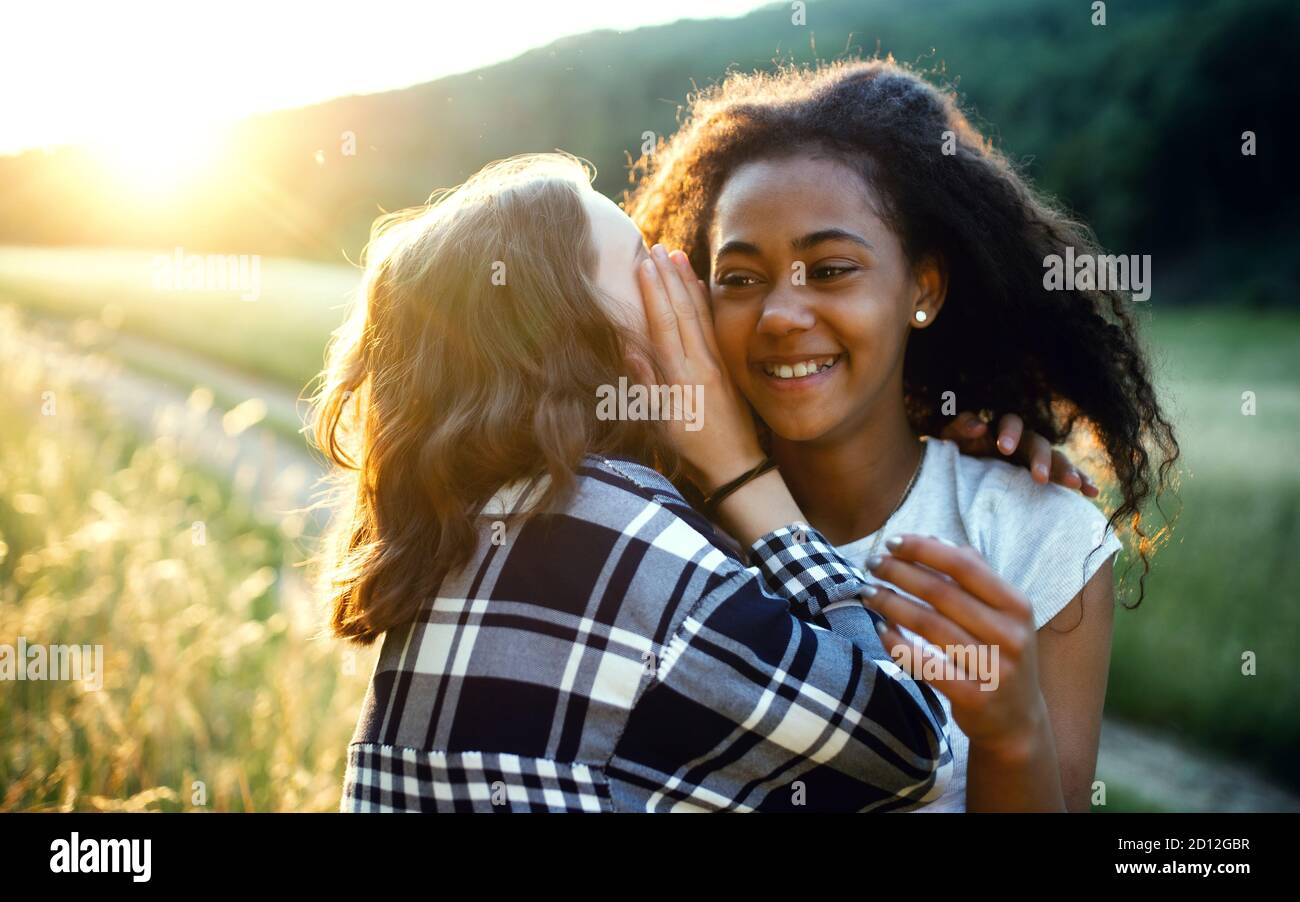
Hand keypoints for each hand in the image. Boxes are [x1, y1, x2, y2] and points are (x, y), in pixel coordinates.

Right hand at [636, 244, 763, 491]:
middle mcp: (701, 365)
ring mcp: (716, 364)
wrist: (738, 469)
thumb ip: (647, 384)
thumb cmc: (694, 452)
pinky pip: (712, 326)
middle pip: (682, 312)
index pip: (665, 325)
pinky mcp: (725, 367)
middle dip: (668, 277)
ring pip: (698, 314)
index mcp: (683, 378)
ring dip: (685, 282)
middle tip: (655, 247)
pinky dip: (703, 302)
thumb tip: (629, 346)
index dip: (654, 292)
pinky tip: (698, 285)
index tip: (644, 264)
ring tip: (675, 254)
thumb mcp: (662, 425)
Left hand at [863, 534, 1049, 756]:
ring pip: (929, 625)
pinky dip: (898, 644)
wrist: (1018, 721)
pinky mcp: (973, 696)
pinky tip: (880, 629)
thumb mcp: (1002, 615)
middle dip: (899, 573)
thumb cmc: (1000, 655)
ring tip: (869, 592)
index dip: (923, 549)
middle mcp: (1009, 634)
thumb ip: (975, 576)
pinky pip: (925, 664)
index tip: (891, 542)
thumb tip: (935, 538)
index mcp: (1016, 606)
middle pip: (941, 592)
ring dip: (892, 604)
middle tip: (872, 564)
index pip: (964, 565)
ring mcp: (992, 667)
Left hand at [940, 412, 1097, 496]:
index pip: (1012, 424)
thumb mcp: (953, 440)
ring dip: (1067, 471)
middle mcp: (1025, 442)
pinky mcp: (1047, 477)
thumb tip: (980, 425)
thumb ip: (962, 429)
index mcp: (1003, 430)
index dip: (1010, 433)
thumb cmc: (958, 454)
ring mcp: (1038, 460)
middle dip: (1041, 459)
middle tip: (1038, 477)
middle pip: (1039, 444)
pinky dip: (1081, 481)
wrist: (961, 476)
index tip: (1004, 448)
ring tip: (1076, 485)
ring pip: (1057, 460)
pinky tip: (1092, 492)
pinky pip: (1067, 477)